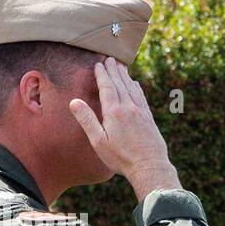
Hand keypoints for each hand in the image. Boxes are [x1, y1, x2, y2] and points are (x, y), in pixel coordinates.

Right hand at [68, 56, 180, 201]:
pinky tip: (135, 85)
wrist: (150, 167)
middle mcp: (129, 108)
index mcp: (114, 112)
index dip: (102, 75)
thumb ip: (87, 120)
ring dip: (125, 76)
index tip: (98, 64)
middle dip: (114, 70)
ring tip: (121, 66)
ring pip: (132, 88)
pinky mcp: (149, 118)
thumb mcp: (99, 141)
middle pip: (120, 84)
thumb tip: (74, 101)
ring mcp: (141, 112)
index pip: (107, 87)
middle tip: (110, 59)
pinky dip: (136, 87)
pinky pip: (141, 97)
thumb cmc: (121, 157)